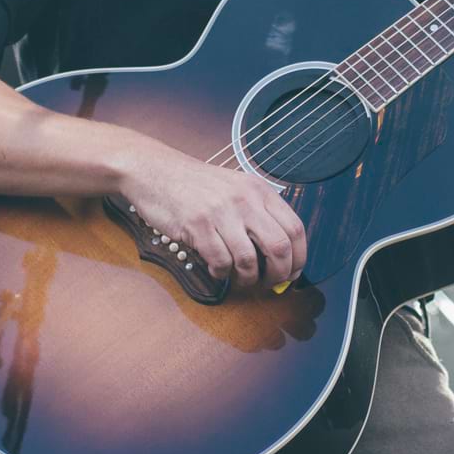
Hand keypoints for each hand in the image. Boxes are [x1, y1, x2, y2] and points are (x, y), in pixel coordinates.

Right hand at [118, 142, 307, 290]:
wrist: (155, 170)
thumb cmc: (195, 185)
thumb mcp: (235, 188)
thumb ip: (258, 215)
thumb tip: (281, 256)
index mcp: (259, 190)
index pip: (295, 229)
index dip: (298, 258)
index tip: (292, 273)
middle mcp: (245, 198)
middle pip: (280, 247)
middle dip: (278, 274)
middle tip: (268, 283)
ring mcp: (221, 211)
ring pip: (249, 260)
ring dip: (247, 279)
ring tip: (239, 279)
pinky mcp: (197, 224)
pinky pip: (220, 262)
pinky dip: (221, 274)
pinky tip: (216, 269)